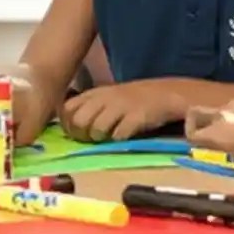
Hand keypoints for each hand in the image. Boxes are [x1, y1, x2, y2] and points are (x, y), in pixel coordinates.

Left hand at [60, 83, 185, 141]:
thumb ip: (89, 107)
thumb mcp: (107, 97)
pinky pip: (118, 135)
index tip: (76, 132)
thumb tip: (70, 125)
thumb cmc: (134, 99)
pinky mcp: (136, 117)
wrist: (167, 94)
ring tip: (110, 137)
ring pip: (96, 129)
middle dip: (82, 135)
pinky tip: (125, 136)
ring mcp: (120, 106)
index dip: (67, 124)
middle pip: (78, 121)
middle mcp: (104, 98)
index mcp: (95, 93)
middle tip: (92, 139)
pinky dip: (119, 140)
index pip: (66, 108)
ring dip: (100, 138)